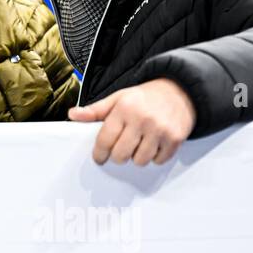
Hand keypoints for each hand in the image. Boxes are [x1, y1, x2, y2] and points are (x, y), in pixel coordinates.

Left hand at [68, 78, 195, 165]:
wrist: (179, 91)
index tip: (99, 158)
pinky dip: (154, 157)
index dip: (99, 153)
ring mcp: (160, 130)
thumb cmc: (144, 98)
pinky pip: (158, 161)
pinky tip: (153, 145)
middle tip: (120, 150)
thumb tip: (72, 115)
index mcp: (124, 109)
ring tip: (138, 145)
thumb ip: (95, 110)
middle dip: (117, 156)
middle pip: (121, 154)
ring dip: (136, 157)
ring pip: (139, 160)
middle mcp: (142, 119)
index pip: (105, 140)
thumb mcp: (118, 98)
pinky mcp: (175, 139)